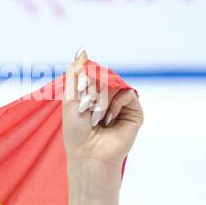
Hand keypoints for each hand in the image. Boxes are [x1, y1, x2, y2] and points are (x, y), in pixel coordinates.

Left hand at [62, 48, 143, 169]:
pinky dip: (116, 103)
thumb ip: (75, 74)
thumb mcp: (70, 99)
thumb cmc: (76, 131)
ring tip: (96, 117)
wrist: (89, 154)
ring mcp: (122, 104)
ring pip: (115, 84)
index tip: (78, 101)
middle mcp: (108, 97)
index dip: (84, 84)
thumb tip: (82, 50)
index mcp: (93, 95)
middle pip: (103, 77)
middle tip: (86, 110)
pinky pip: (128, 93)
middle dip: (91, 93)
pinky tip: (109, 118)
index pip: (92, 74)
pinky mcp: (135, 112)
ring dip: (101, 100)